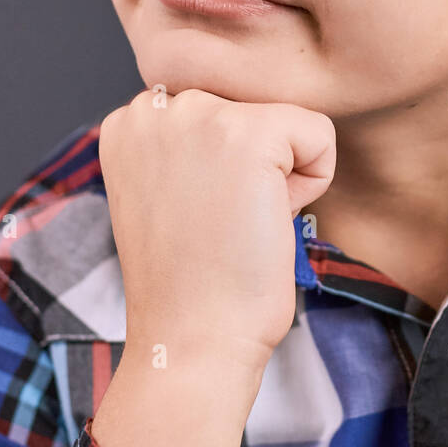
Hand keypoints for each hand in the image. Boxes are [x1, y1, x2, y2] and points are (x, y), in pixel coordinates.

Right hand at [97, 88, 336, 379]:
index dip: (223, 171)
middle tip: (220, 224)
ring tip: (240, 223)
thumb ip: (188, 145)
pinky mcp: (250, 134)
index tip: (196, 217)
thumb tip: (243, 123)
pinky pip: (319, 134)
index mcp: (129, 121)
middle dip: (254, 168)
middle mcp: (154, 106)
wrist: (192, 340)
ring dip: (280, 175)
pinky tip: (269, 219)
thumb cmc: (190, 282)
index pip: (218, 112)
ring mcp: (199, 115)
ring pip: (285, 122)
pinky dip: (313, 183)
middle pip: (252, 111)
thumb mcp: (166, 190)